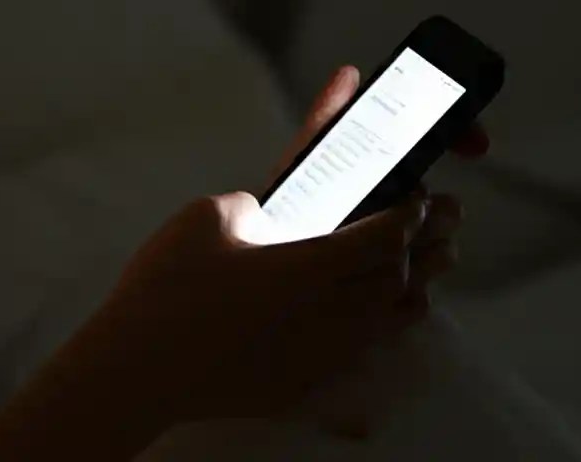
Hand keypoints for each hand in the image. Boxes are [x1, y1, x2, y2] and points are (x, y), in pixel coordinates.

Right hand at [0, 69, 482, 460]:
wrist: (135, 369)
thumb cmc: (167, 288)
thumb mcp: (211, 216)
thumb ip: (259, 201)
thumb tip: (276, 209)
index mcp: (309, 266)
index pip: (386, 235)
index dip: (410, 213)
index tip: (418, 197)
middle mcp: (327, 314)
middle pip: (400, 277)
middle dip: (426, 244)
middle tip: (445, 222)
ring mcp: (318, 354)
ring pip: (391, 319)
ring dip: (415, 286)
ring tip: (432, 267)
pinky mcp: (302, 382)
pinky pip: (366, 352)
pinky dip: (387, 326)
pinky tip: (386, 315)